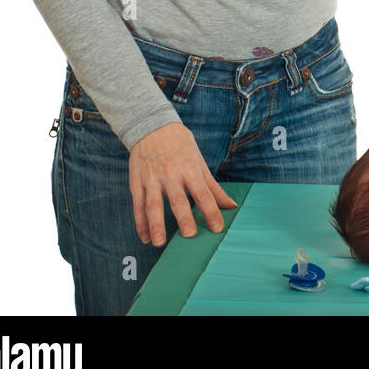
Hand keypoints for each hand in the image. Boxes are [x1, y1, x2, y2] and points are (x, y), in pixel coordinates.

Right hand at [128, 122, 237, 246]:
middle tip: (189, 235)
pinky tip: (145, 237)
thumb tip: (231, 205)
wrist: (152, 127)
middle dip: (184, 218)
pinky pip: (138, 205)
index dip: (211, 211)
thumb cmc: (181, 145)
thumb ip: (213, 186)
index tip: (217, 228)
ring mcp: (152, 179)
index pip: (203, 194)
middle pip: (178, 200)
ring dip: (156, 224)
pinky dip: (140, 222)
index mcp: (190, 169)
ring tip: (160, 242)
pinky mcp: (137, 182)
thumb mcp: (199, 162)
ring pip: (153, 204)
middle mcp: (170, 175)